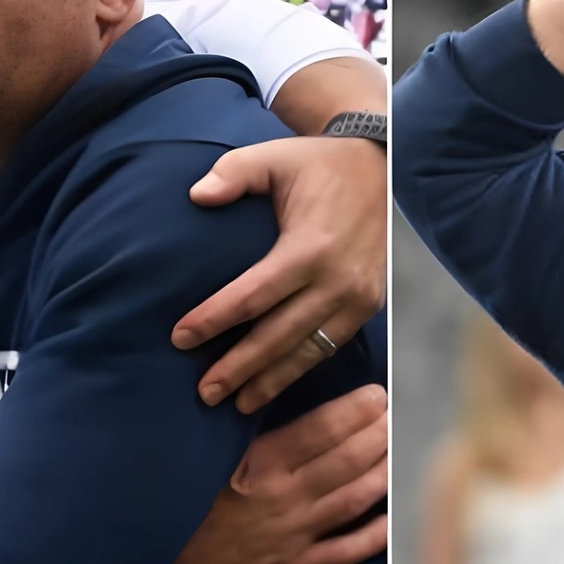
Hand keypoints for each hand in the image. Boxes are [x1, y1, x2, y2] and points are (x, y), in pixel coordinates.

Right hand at [167, 384, 386, 563]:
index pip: (317, 431)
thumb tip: (271, 397)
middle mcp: (284, 497)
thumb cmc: (186, 512)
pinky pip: (346, 551)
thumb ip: (247, 438)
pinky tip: (395, 516)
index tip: (378, 395)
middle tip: (399, 415)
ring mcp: (295, 535)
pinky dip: (375, 535)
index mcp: (259, 465)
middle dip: (378, 434)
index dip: (353, 411)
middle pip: (345, 460)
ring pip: (353, 499)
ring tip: (402, 450)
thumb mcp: (210, 465)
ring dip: (383, 473)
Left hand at [176, 134, 385, 412]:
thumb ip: (233, 173)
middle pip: (278, 336)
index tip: (180, 339)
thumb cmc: (318, 166)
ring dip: (271, 381)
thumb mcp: (273, 157)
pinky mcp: (368, 307)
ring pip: (307, 352)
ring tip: (237, 405)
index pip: (252, 296)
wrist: (384, 168)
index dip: (214, 320)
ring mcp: (358, 299)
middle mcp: (338, 281)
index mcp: (310, 247)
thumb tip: (197, 196)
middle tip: (204, 393)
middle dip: (239, 368)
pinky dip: (300, 369)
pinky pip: (330, 347)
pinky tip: (275, 384)